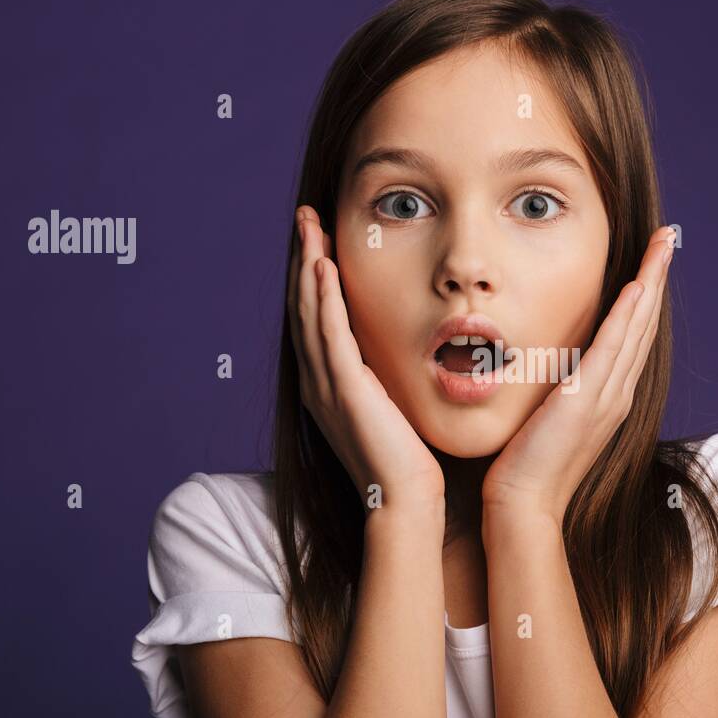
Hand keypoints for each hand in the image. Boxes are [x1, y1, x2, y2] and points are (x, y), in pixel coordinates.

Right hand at [288, 206, 444, 508]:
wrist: (406, 502)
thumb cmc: (410, 461)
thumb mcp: (395, 406)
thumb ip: (391, 376)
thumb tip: (413, 348)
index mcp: (330, 384)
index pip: (316, 317)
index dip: (314, 274)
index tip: (320, 236)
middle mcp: (319, 382)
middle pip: (304, 306)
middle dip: (304, 257)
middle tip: (305, 215)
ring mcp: (327, 386)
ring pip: (309, 313)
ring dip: (308, 265)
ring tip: (309, 224)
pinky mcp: (344, 392)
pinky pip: (329, 336)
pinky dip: (323, 300)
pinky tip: (324, 267)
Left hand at [481, 226, 675, 523]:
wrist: (523, 504)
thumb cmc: (526, 467)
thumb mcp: (546, 417)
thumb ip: (555, 390)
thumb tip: (548, 366)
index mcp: (608, 397)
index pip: (630, 336)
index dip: (643, 297)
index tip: (649, 262)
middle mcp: (616, 394)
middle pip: (643, 325)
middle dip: (655, 278)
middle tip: (667, 240)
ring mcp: (607, 397)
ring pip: (635, 329)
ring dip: (649, 284)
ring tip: (661, 248)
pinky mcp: (587, 400)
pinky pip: (612, 349)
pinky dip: (626, 317)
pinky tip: (636, 287)